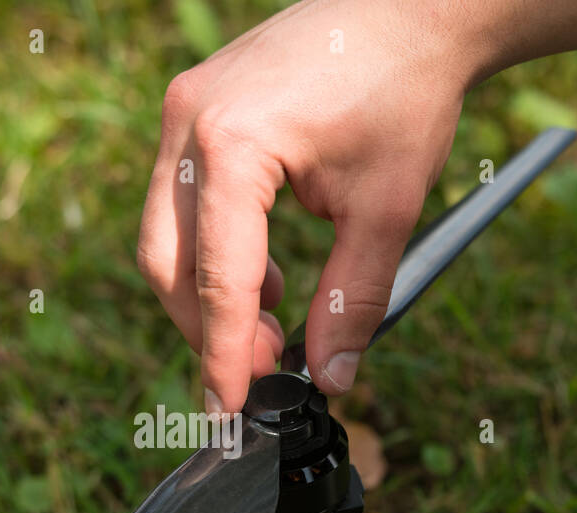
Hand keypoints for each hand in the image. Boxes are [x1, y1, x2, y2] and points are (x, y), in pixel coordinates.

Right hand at [137, 0, 475, 411]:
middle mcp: (188, 123)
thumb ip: (353, 302)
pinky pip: (179, 202)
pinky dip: (211, 251)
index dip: (224, 355)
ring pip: (165, 236)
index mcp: (231, 144)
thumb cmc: (404, 93)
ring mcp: (182, 110)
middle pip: (166, 263)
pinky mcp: (191, 109)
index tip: (231, 409)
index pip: (218, 279)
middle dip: (207, 330)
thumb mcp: (387, 209)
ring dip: (208, 294)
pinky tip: (261, 272)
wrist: (411, 9)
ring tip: (272, 319)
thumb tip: (331, 377)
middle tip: (260, 369)